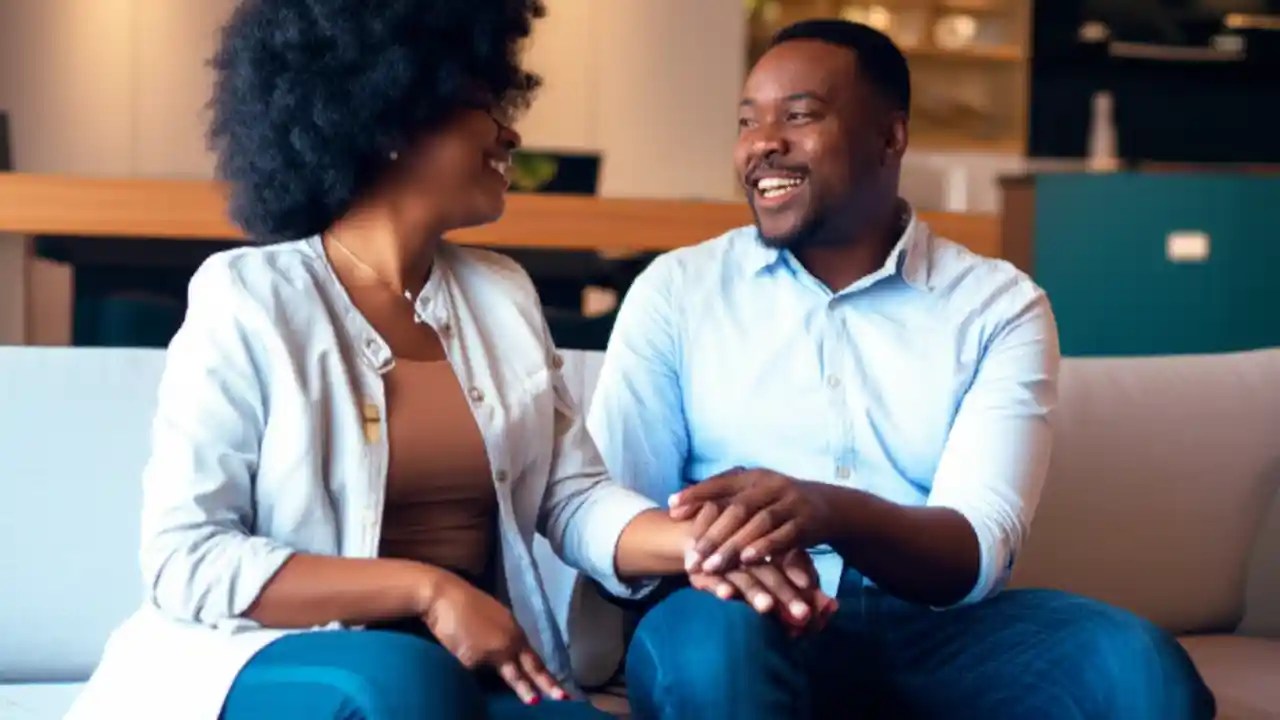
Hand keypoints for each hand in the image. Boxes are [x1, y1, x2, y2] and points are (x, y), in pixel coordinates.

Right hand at [419, 568, 565, 704]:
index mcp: (514, 631)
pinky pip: (472, 670)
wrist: (443, 596)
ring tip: (533, 701)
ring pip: (511, 674)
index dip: (545, 674)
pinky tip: (458, 648)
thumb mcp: (493, 618)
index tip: (558, 689)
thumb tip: (507, 654)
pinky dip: (468, 665)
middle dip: (547, 683)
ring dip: (523, 688)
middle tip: (563, 698)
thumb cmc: (464, 604)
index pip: (533, 657)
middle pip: (531, 666)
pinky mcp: (473, 659)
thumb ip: (503, 637)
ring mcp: (492, 651)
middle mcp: (508, 641)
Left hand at [671, 468, 829, 574]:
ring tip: (712, 566)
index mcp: (754, 476)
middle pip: (737, 508)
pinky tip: (747, 561)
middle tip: (691, 557)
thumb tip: (674, 505)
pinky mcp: (807, 522)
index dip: (696, 494)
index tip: (671, 509)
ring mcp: (791, 502)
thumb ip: (721, 498)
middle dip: (712, 534)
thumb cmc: (779, 504)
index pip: (720, 484)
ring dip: (734, 546)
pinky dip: (765, 548)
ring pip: (758, 523)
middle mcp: (772, 485)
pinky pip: (784, 535)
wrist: (828, 507)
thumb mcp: (754, 494)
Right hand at [690, 549, 837, 636]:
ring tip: (768, 608)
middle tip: (803, 615)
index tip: (812, 590)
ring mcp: (724, 559)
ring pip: (743, 576)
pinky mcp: (700, 566)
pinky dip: (719, 586)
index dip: (799, 573)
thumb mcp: (766, 562)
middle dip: (785, 594)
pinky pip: (711, 578)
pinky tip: (726, 596)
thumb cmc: (740, 551)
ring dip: (755, 592)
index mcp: (767, 544)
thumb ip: (796, 582)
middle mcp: (748, 550)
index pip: (788, 559)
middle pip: (769, 572)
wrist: (695, 531)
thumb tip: (832, 609)